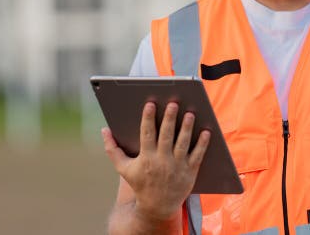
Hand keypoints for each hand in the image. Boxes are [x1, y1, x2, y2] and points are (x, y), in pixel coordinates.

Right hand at [101, 102, 210, 222]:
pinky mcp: (190, 171)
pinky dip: (202, 143)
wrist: (157, 207)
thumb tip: (104, 130)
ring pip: (183, 143)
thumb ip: (112, 149)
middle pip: (167, 135)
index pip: (147, 134)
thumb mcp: (123, 168)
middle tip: (174, 103)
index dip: (148, 118)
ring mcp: (177, 166)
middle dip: (170, 118)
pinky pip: (197, 155)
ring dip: (186, 128)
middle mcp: (162, 161)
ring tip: (189, 113)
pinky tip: (206, 131)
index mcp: (146, 157)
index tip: (150, 104)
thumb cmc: (140, 183)